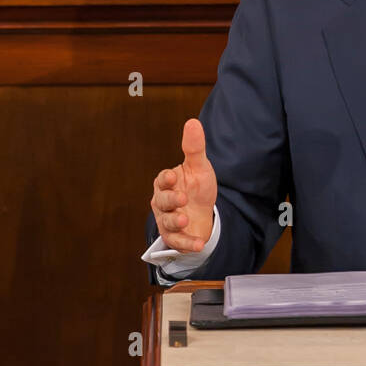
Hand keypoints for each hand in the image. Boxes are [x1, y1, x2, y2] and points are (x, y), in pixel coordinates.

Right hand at [150, 118, 217, 253]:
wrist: (204, 213)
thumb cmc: (197, 187)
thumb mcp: (199, 167)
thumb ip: (194, 147)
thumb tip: (192, 122)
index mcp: (166, 183)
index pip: (162, 180)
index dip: (166, 179)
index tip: (173, 177)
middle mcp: (163, 202)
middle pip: (161, 202)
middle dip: (170, 201)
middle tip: (182, 199)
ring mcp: (167, 220)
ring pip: (166, 222)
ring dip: (176, 222)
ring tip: (186, 220)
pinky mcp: (174, 237)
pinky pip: (178, 242)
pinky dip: (188, 243)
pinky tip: (199, 243)